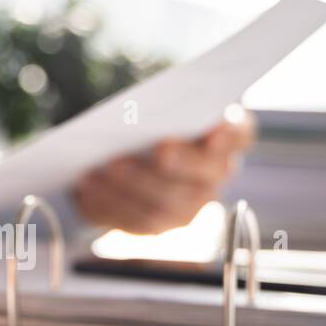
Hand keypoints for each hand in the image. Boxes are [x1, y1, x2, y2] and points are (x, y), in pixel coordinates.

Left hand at [73, 105, 255, 233]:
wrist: (121, 148)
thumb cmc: (146, 115)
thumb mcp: (155, 101)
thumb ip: (160, 104)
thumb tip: (140, 112)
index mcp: (224, 136)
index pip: (237, 135)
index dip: (229, 135)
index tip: (214, 132)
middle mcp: (213, 176)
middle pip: (203, 178)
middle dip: (180, 164)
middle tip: (158, 150)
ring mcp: (188, 206)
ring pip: (165, 206)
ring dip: (133, 186)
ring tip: (105, 167)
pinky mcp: (157, 224)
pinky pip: (134, 221)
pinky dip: (109, 202)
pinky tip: (88, 185)